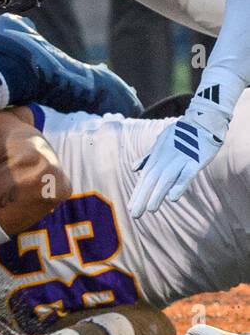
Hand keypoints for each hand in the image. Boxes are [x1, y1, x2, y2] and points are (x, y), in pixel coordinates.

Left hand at [129, 101, 229, 216]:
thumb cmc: (182, 133)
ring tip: (150, 210)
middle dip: (142, 197)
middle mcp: (165, 159)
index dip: (138, 192)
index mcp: (157, 157)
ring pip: (165, 179)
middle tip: (135, 214)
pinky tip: (172, 198)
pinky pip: (186, 174)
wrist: (203, 120)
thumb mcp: (160, 143)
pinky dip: (179, 185)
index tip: (131, 207)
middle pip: (151, 180)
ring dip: (157, 194)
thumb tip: (135, 169)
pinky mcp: (195, 160)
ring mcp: (180, 159)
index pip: (145, 178)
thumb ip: (148, 157)